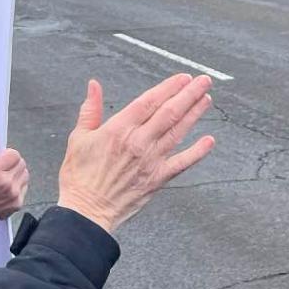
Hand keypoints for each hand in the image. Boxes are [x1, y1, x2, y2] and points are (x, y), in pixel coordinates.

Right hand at [0, 128, 28, 219]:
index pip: (14, 154)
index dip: (8, 154)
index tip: (1, 158)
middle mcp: (5, 183)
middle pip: (21, 163)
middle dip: (13, 162)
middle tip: (2, 168)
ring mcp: (13, 194)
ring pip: (25, 174)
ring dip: (17, 173)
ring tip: (4, 178)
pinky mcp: (17, 203)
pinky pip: (24, 187)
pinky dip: (17, 185)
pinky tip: (6, 188)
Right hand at [56, 75, 215, 233]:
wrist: (86, 211)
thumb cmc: (79, 176)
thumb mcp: (79, 138)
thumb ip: (90, 109)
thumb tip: (94, 85)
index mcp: (118, 129)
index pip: (149, 101)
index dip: (168, 87)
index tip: (182, 78)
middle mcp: (138, 142)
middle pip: (169, 112)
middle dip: (189, 94)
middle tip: (204, 81)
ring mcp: (151, 160)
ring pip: (178, 132)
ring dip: (194, 114)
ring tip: (207, 99)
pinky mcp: (158, 179)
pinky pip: (182, 163)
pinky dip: (197, 151)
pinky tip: (209, 140)